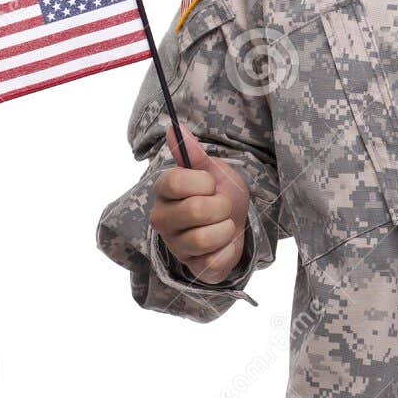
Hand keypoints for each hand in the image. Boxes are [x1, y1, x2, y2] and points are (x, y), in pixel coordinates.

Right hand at [148, 125, 249, 284]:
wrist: (237, 222)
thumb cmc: (220, 193)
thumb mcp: (213, 170)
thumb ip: (194, 153)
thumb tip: (174, 128)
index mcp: (163, 191)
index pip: (175, 182)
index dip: (202, 182)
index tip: (210, 184)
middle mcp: (161, 219)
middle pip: (195, 211)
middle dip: (221, 206)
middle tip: (222, 206)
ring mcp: (174, 246)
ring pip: (204, 239)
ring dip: (225, 229)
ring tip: (223, 224)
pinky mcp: (191, 268)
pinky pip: (214, 261)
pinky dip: (228, 250)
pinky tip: (225, 243)